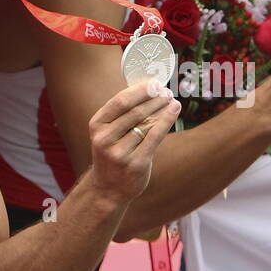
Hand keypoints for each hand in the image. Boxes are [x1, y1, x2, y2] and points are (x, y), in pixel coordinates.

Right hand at [86, 80, 180, 202]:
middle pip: (135, 111)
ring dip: (162, 108)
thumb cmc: (113, 152)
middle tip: (167, 90)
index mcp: (97, 125)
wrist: (108, 188)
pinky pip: (155, 137)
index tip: (155, 82)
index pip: (120, 101)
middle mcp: (105, 139)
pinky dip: (166, 121)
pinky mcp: (136, 163)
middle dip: (154, 98)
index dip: (140, 90)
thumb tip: (148, 87)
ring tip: (172, 100)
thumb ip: (124, 112)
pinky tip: (174, 111)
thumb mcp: (109, 132)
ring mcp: (120, 153)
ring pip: (147, 124)